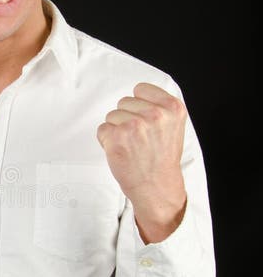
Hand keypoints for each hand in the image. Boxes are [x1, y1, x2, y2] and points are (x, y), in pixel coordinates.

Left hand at [97, 82, 187, 242]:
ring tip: (131, 146)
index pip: (140, 89)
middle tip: (139, 139)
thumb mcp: (173, 126)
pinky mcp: (117, 138)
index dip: (138, 106)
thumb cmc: (161, 157)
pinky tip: (122, 152)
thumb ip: (159, 106)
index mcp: (173, 107)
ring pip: (111, 115)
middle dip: (127, 118)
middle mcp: (156, 114)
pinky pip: (102, 129)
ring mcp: (135, 125)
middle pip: (123, 102)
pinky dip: (107, 141)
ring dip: (116, 130)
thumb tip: (137, 92)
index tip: (146, 122)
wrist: (157, 187)